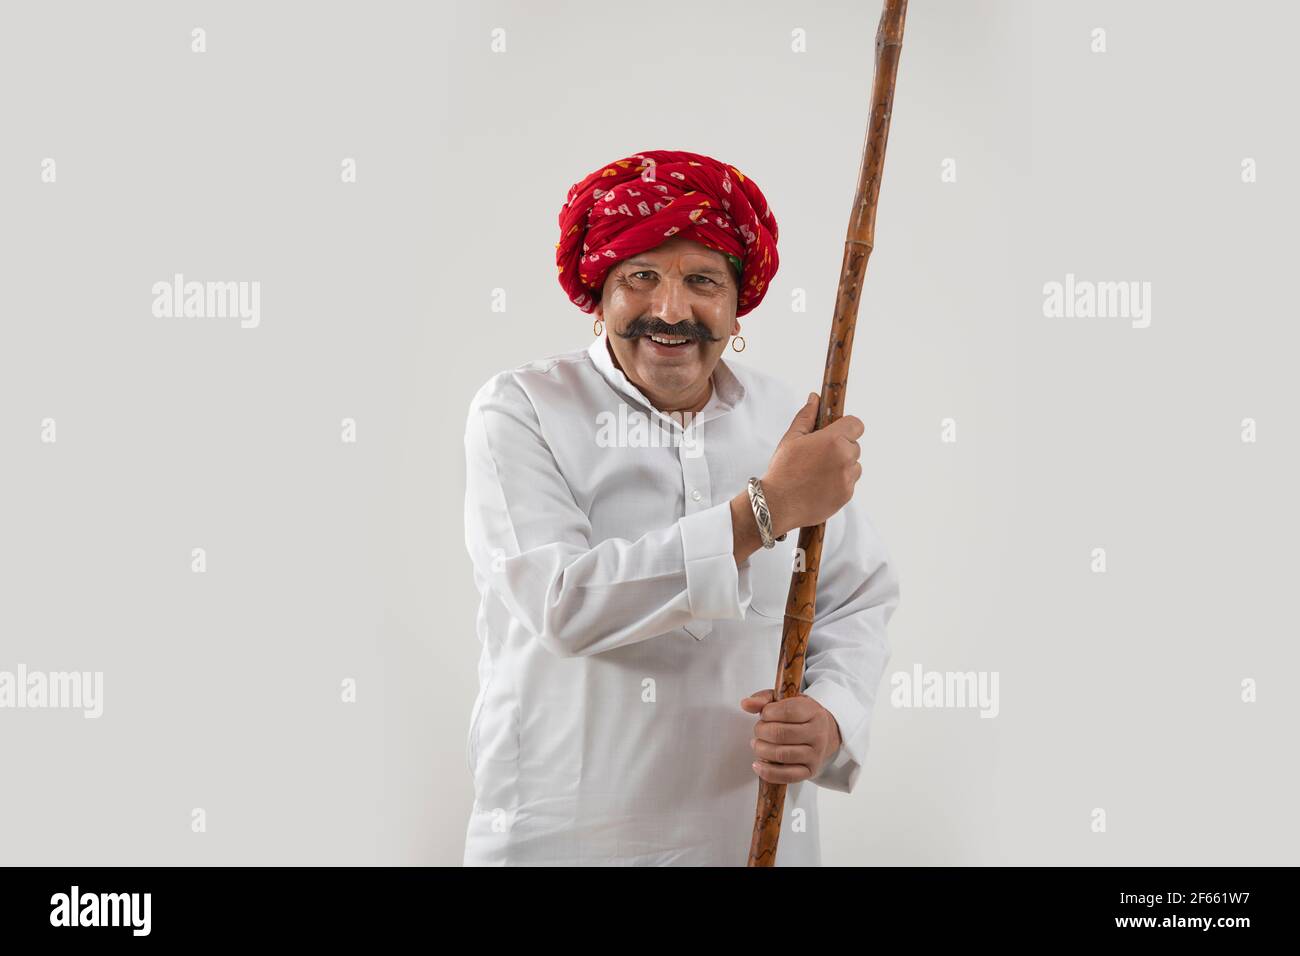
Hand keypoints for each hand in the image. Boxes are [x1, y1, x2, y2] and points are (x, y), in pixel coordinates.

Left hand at [740, 689, 842, 782]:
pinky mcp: (809, 771)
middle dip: (761, 731)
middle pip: (780, 734)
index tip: (764, 714)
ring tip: (758, 744)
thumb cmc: (802, 716)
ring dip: (762, 750)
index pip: (787, 711)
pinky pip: (787, 775)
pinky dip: (768, 772)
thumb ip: (765, 699)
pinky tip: (758, 765)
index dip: (768, 713)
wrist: (825, 734)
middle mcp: (817, 733)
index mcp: (813, 711)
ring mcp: (815, 753)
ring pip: (781, 755)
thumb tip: (746, 704)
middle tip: (759, 730)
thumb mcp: (787, 701)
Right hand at [762, 394, 863, 536]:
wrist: (777, 505)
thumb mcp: (791, 438)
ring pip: (854, 465)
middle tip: (818, 455)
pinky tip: (819, 485)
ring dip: (843, 466)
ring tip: (818, 472)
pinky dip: (839, 483)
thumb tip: (814, 398)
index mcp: (832, 440)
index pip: (856, 424)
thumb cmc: (782, 470)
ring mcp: (847, 479)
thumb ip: (806, 416)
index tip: (835, 432)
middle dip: (841, 447)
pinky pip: (850, 483)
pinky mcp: (847, 495)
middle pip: (855, 445)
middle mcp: (845, 458)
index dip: (846, 426)